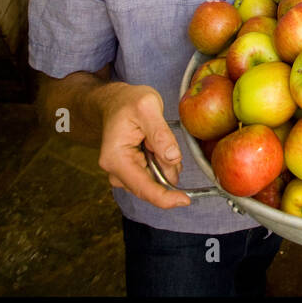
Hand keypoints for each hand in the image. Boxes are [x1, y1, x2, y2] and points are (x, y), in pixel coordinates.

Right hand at [97, 83, 190, 208]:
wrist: (116, 102)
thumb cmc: (129, 102)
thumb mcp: (148, 107)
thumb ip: (161, 133)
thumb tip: (173, 159)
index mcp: (116, 159)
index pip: (143, 188)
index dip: (165, 198)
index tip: (186, 200)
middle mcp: (115, 172)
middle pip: (152, 184)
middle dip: (166, 167)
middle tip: (162, 139)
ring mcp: (122, 174)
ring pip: (156, 180)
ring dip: (164, 163)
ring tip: (156, 139)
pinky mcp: (131, 172)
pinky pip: (155, 174)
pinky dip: (162, 162)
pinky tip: (155, 145)